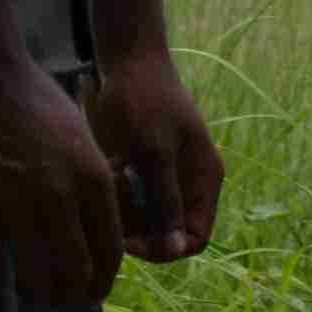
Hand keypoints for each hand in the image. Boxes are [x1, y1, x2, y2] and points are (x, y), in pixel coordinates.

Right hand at [0, 51, 125, 306]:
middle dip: (73, 294)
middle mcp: (60, 193)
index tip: (95, 291)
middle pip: (76, 269)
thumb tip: (101, 228)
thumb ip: (93, 182)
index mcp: (94, 176)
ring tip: (35, 296)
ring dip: (38, 293)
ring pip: (34, 274)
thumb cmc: (36, 101)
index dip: (103, 278)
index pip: (110, 248)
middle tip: (64, 301)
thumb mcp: (83, 137)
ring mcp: (16, 201)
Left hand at [93, 44, 224, 262]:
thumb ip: (167, 200)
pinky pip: (133, 203)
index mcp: (205, 180)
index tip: (126, 239)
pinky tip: (106, 171)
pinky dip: (116, 196)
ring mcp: (168, 179)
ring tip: (107, 181)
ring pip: (146, 221)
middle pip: (167, 233)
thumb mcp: (154, 152)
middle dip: (137, 228)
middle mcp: (191, 184)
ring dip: (123, 212)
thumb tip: (178, 249)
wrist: (128, 63)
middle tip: (109, 205)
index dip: (162, 248)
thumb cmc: (144, 102)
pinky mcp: (146, 172)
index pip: (194, 239)